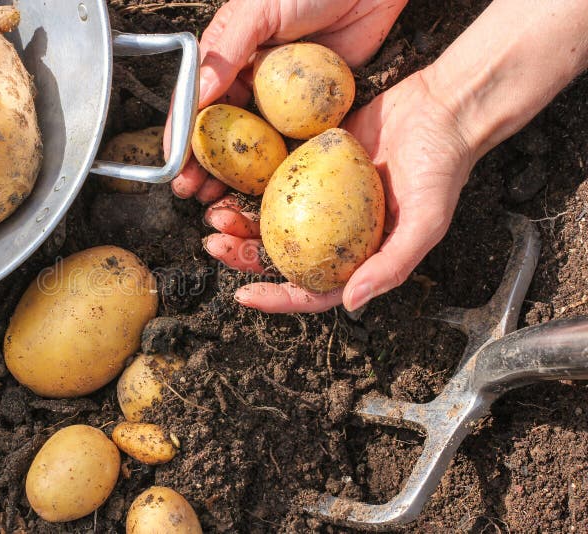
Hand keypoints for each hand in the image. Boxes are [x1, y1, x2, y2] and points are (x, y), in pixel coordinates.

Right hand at [166, 0, 408, 201]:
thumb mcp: (260, 9)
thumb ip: (226, 51)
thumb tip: (196, 95)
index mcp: (229, 59)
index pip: (196, 103)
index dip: (182, 137)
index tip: (173, 168)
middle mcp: (251, 83)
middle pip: (220, 132)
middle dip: (203, 166)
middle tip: (191, 194)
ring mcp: (282, 101)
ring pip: (252, 147)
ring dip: (233, 176)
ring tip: (217, 201)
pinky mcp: (314, 112)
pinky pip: (290, 145)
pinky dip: (275, 171)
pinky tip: (263, 193)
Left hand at [204, 69, 472, 311]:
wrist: (443, 108)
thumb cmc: (443, 167)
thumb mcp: (426, 222)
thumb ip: (392, 265)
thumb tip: (352, 302)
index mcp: (360, 256)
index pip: (313, 290)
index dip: (277, 298)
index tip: (243, 295)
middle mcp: (336, 233)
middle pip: (282, 256)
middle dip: (244, 257)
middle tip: (215, 244)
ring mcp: (321, 200)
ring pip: (271, 221)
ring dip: (240, 223)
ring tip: (214, 216)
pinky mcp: (312, 166)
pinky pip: (274, 181)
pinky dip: (249, 186)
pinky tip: (227, 183)